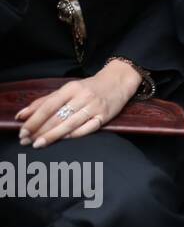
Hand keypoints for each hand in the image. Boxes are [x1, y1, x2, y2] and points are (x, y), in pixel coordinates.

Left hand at [16, 61, 141, 148]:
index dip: (34, 119)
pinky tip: (63, 140)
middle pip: (58, 116)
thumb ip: (45, 101)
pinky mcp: (105, 116)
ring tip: (39, 144)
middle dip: (40, 130)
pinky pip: (87, 129)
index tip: (23, 131)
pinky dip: (73, 135)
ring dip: (53, 135)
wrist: (118, 81)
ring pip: (70, 124)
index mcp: (71, 88)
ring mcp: (95, 107)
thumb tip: (22, 115)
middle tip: (27, 141)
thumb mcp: (68, 89)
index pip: (49, 105)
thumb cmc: (89, 87)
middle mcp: (83, 97)